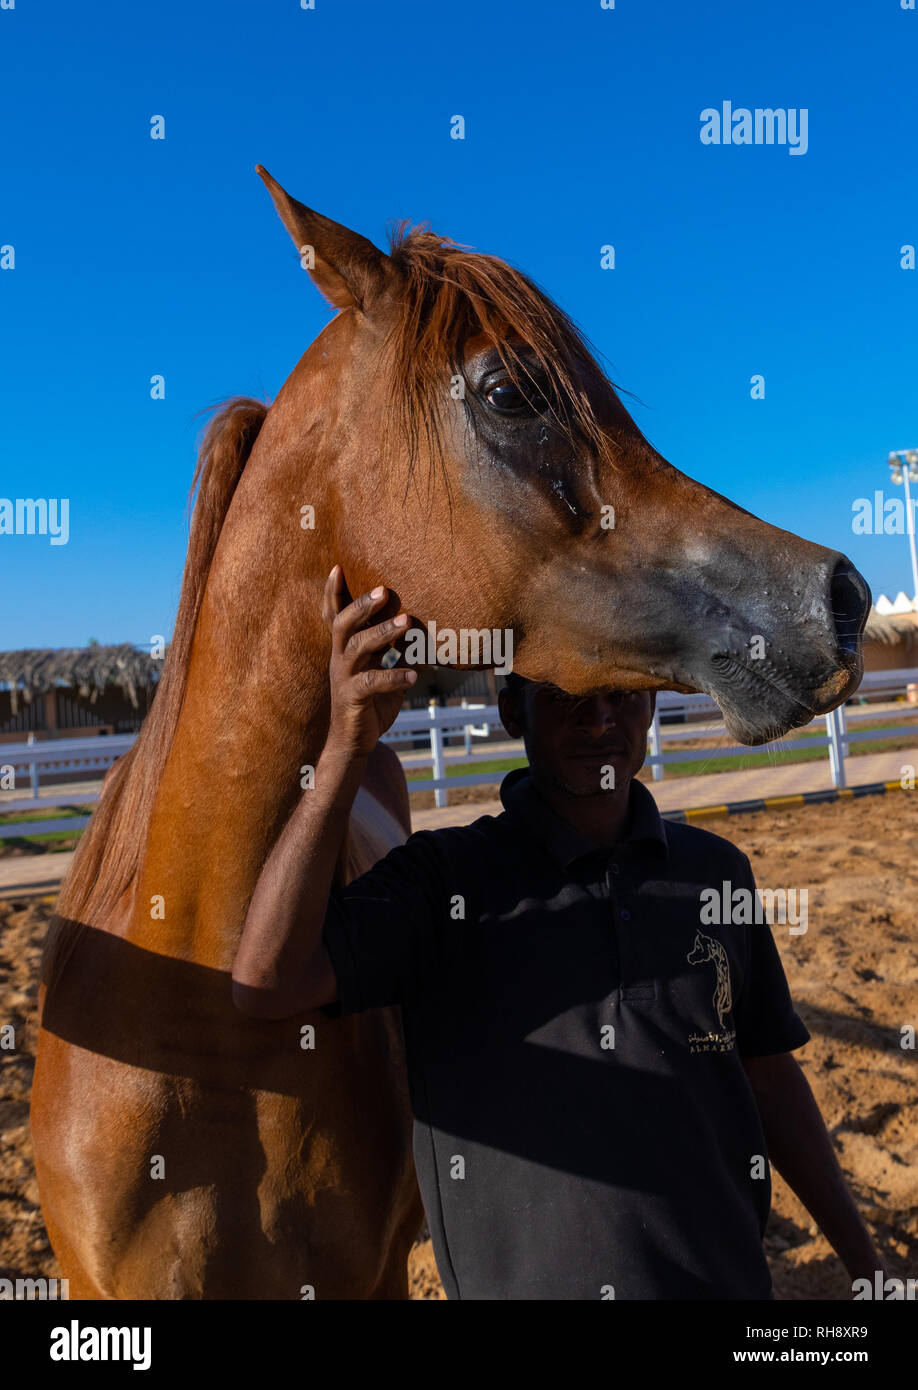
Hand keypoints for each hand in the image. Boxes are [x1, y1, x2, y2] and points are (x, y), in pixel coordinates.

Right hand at [322, 565, 416, 756]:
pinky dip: (394, 677)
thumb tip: (425, 633)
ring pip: (356, 648)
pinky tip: (415, 676)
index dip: (333, 593)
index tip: (338, 566)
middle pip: (342, 625)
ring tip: (407, 622)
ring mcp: (343, 679)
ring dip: (381, 633)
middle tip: (384, 591)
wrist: (354, 744)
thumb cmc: (372, 706)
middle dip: (361, 606)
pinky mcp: (351, 699)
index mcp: (346, 650)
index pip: (335, 616)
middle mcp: (340, 659)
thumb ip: (404, 655)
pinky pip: (371, 683)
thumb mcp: (392, 676)